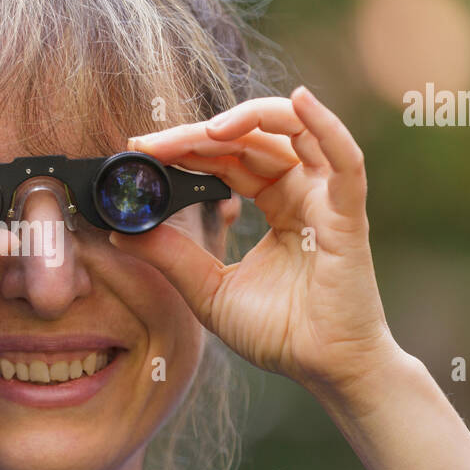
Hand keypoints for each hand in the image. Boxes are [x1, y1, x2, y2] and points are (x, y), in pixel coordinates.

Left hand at [109, 87, 399, 395]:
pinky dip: (325, 124)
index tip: (139, 150)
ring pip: (294, 132)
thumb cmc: (280, 333)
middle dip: (200, 134)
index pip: (227, 158)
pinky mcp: (348, 214)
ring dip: (250, 118)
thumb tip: (121, 231)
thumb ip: (170, 256)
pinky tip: (301, 100)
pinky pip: (344, 160)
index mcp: (275, 204)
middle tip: (152, 142)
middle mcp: (302, 192)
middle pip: (250, 139)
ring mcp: (327, 199)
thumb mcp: (207, 289)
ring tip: (206, 127)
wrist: (325, 370)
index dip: (186, 148)